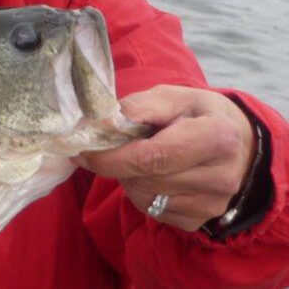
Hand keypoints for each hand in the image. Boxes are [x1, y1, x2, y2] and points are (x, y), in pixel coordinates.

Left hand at [76, 84, 255, 231]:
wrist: (236, 142)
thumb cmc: (197, 114)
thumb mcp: (173, 97)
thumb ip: (138, 107)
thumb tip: (101, 123)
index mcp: (217, 137)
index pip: (154, 157)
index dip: (112, 157)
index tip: (83, 152)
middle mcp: (222, 176)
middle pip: (146, 179)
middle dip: (119, 163)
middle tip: (117, 146)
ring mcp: (213, 204)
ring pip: (145, 198)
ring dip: (129, 178)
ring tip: (142, 158)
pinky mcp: (202, 221)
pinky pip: (153, 211)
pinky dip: (142, 193)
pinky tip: (153, 175)